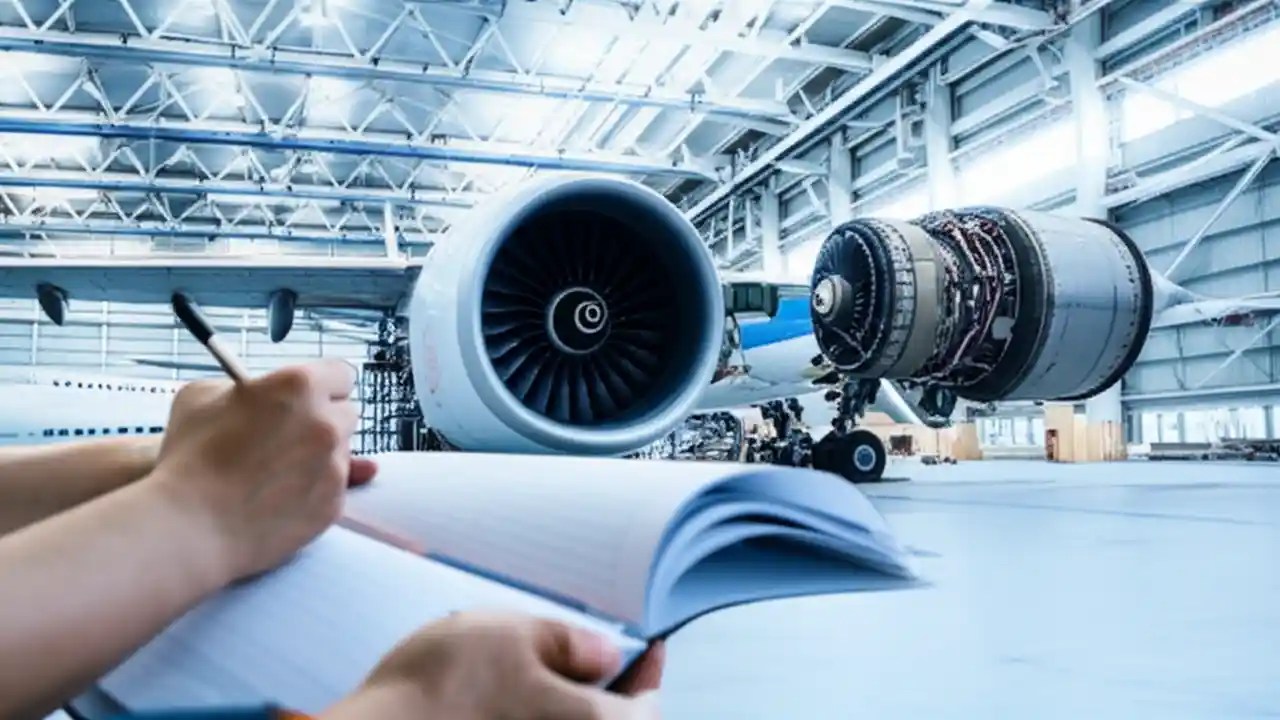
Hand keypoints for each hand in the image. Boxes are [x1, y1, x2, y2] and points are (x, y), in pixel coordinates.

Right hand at [145, 361, 369, 583]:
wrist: (191, 525)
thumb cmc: (190, 457)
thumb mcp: (202, 396)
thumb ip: (243, 387)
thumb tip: (256, 394)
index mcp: (300, 386)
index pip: (341, 374)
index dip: (324, 385)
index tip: (310, 396)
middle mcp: (327, 422)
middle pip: (346, 414)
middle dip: (323, 420)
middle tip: (288, 435)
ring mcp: (335, 466)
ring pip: (342, 453)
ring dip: (320, 457)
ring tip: (275, 472)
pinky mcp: (334, 504)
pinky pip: (335, 489)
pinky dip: (315, 490)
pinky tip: (281, 496)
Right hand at [323, 612, 660, 719]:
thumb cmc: (443, 685)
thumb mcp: (512, 635)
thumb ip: (570, 643)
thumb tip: (607, 657)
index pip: (647, 706)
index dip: (648, 673)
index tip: (649, 650)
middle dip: (609, 696)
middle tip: (598, 663)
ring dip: (568, 712)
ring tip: (547, 681)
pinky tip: (511, 708)